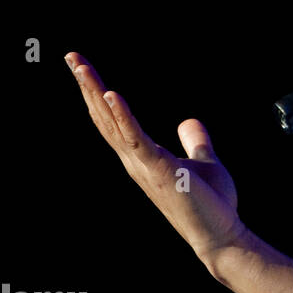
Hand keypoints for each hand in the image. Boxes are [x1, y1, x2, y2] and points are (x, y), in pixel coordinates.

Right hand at [64, 52, 247, 269]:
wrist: (221, 235)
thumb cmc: (212, 204)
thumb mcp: (203, 162)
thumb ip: (194, 141)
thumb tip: (189, 121)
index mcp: (142, 157)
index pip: (113, 120)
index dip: (98, 94)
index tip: (83, 68)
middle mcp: (135, 160)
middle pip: (103, 117)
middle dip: (87, 86)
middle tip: (71, 56)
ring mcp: (143, 165)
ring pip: (112, 123)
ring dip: (96, 93)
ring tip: (81, 66)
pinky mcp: (159, 169)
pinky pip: (135, 138)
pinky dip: (123, 115)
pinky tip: (112, 94)